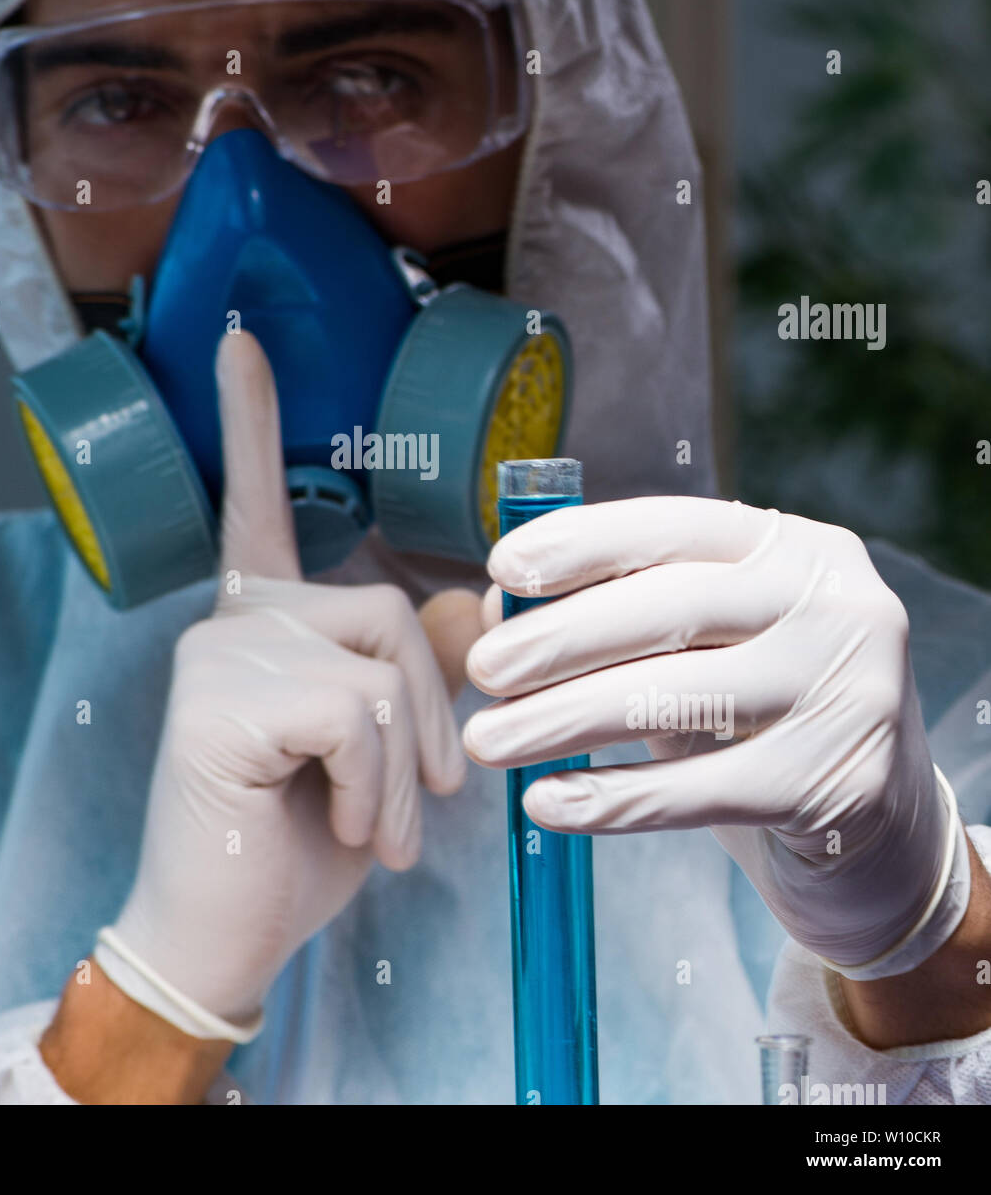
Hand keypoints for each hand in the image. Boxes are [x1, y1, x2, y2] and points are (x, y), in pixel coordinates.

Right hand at [96, 332, 478, 1038]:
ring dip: (404, 767)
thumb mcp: (384, 751)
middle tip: (420, 806)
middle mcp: (232, 621)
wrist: (230, 937)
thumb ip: (422, 670)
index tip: (237, 335)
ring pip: (379, 664)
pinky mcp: (217, 698)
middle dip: (431, 718)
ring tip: (376, 830)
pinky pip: (354, 712)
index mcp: (261, 621)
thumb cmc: (304, 840)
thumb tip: (476, 600)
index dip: (248, 417)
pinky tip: (340, 826)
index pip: (255, 503)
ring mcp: (217, 653)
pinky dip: (376, 785)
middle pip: (386, 613)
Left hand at [462, 496, 967, 979]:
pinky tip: (546, 803)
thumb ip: (613, 615)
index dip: (583, 543)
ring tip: (490, 741)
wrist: (880, 835)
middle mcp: (838, 607)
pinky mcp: (840, 786)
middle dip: (560, 640)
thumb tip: (496, 608)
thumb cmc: (762, 719)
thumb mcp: (701, 649)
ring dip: (563, 720)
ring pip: (677, 699)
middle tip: (482, 670)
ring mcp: (850, 694)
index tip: (502, 567)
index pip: (676, 528)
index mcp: (797, 550)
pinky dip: (610, 800)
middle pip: (672, 609)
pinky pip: (698, 790)